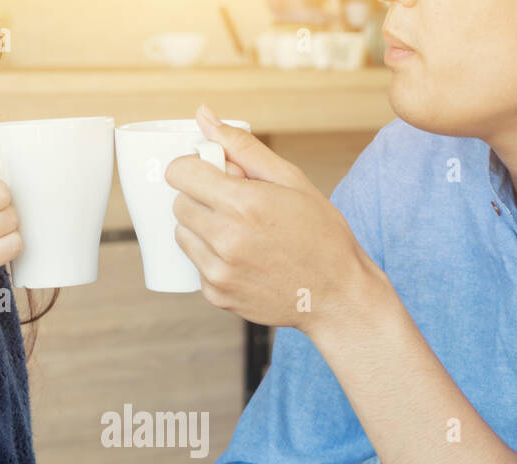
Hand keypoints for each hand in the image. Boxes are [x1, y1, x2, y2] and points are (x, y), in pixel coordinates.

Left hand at [167, 105, 384, 332]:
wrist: (337, 295)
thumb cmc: (321, 234)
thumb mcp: (291, 180)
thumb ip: (242, 147)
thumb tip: (204, 115)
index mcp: (244, 204)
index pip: (180, 173)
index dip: (193, 168)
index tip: (211, 173)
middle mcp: (225, 240)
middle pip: (179, 204)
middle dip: (200, 198)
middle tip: (235, 204)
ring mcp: (218, 272)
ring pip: (183, 235)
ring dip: (202, 228)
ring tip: (241, 233)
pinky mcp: (216, 295)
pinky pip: (196, 265)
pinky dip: (212, 258)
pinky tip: (245, 259)